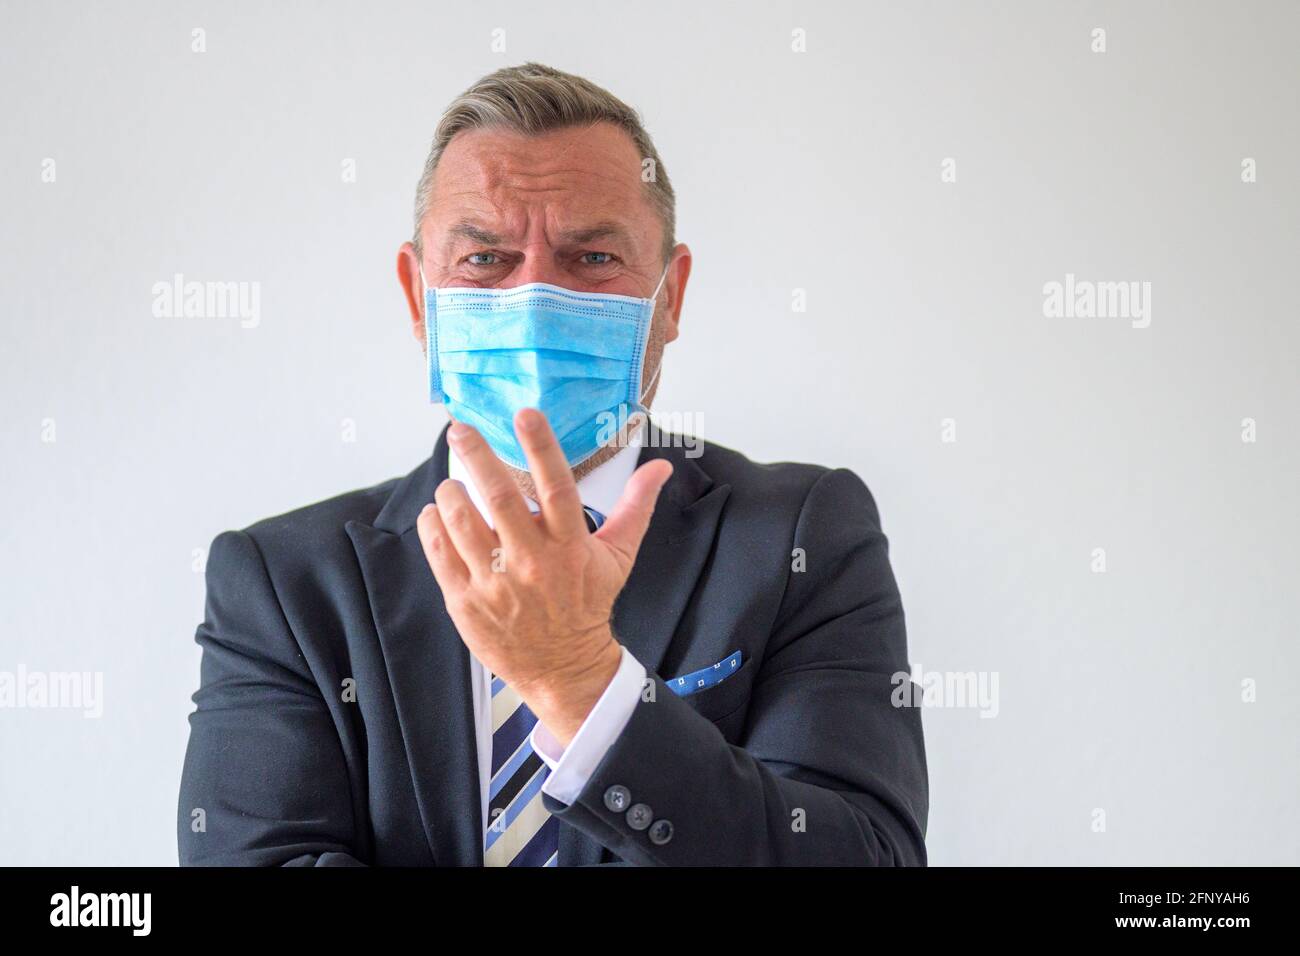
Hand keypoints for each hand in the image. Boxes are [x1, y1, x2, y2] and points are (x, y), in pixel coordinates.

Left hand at [415, 409, 672, 745]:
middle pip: (499, 499)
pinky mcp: (466, 600)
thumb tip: (661, 468)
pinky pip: (440, 553)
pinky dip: (433, 525)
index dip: (541, 447)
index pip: (556, 486)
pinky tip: (436, 511)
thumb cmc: (588, 605)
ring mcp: (495, 583)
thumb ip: (635, 506)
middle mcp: (531, 562)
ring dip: (451, 492)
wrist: (564, 667)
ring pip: (462, 522)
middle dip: (477, 456)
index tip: (526, 414)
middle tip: (461, 428)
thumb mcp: (618, 556)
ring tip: (451, 481)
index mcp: (570, 546)